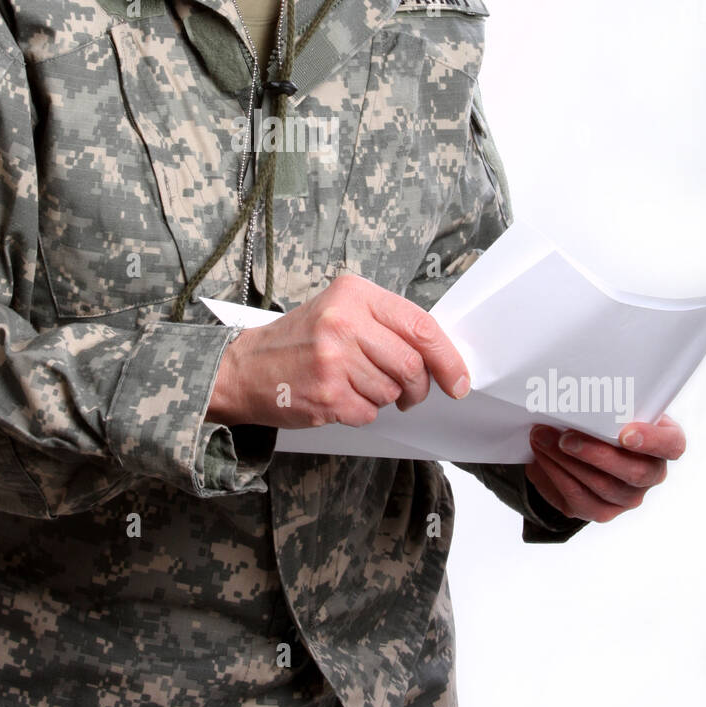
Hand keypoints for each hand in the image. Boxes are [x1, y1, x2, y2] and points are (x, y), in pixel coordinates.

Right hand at [206, 273, 469, 429]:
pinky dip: (362, 412)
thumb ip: (387, 325)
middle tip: (409, 393)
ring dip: (384, 398)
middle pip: (411, 365)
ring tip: (355, 385)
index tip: (459, 380)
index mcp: (353, 294)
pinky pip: (369, 412)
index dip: (449, 358)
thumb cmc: (300, 340)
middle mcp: (343, 322)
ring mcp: (333, 359)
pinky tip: (340, 397)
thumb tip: (440, 355)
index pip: (421, 326)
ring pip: (392, 391)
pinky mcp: (326, 394)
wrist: (246, 367)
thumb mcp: (341, 311)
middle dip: (418, 387)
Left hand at [526, 413, 685, 522]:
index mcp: (663, 442)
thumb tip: (572, 391)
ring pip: (602, 487)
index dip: (652, 441)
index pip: (672, 445)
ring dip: (566, 462)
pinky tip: (539, 456)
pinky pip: (578, 499)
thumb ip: (605, 402)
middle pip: (634, 472)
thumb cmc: (604, 417)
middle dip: (595, 454)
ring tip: (541, 438)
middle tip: (565, 438)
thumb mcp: (611, 405)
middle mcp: (651, 474)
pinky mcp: (600, 510)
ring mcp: (627, 497)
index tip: (625, 434)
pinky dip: (554, 475)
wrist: (583, 444)